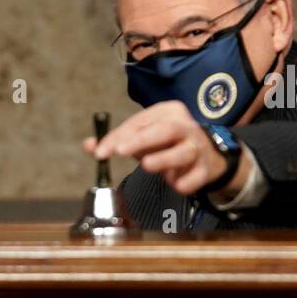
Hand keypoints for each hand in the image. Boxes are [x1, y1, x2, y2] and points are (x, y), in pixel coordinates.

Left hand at [83, 100, 246, 197]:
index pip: (140, 122)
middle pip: (165, 130)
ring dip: (164, 158)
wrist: (206, 156)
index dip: (118, 136)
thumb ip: (115, 141)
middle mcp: (186, 126)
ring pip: (184, 151)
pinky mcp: (206, 169)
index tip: (100, 151)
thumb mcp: (141, 138)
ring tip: (146, 165)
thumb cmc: (166, 144)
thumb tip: (89, 145)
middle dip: (141, 140)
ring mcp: (198, 147)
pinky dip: (186, 181)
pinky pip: (196, 176)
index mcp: (167, 112)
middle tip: (120, 151)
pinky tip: (176, 185)